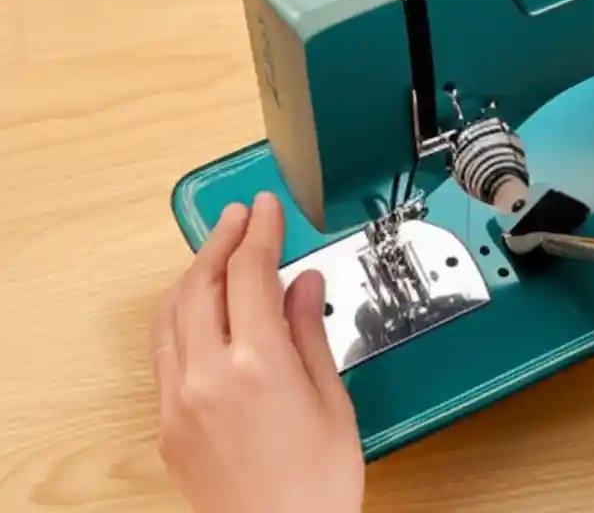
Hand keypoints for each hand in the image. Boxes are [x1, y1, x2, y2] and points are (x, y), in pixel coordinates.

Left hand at [151, 193, 363, 512]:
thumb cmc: (319, 484)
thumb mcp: (332, 400)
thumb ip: (309, 334)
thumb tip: (303, 284)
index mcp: (259, 365)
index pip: (251, 274)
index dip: (259, 231)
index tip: (265, 207)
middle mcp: (209, 376)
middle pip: (201, 283)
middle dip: (220, 241)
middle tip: (240, 217)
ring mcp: (180, 400)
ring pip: (172, 314)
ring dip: (193, 274)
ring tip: (217, 253)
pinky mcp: (167, 424)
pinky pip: (164, 352)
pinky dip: (179, 315)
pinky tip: (198, 309)